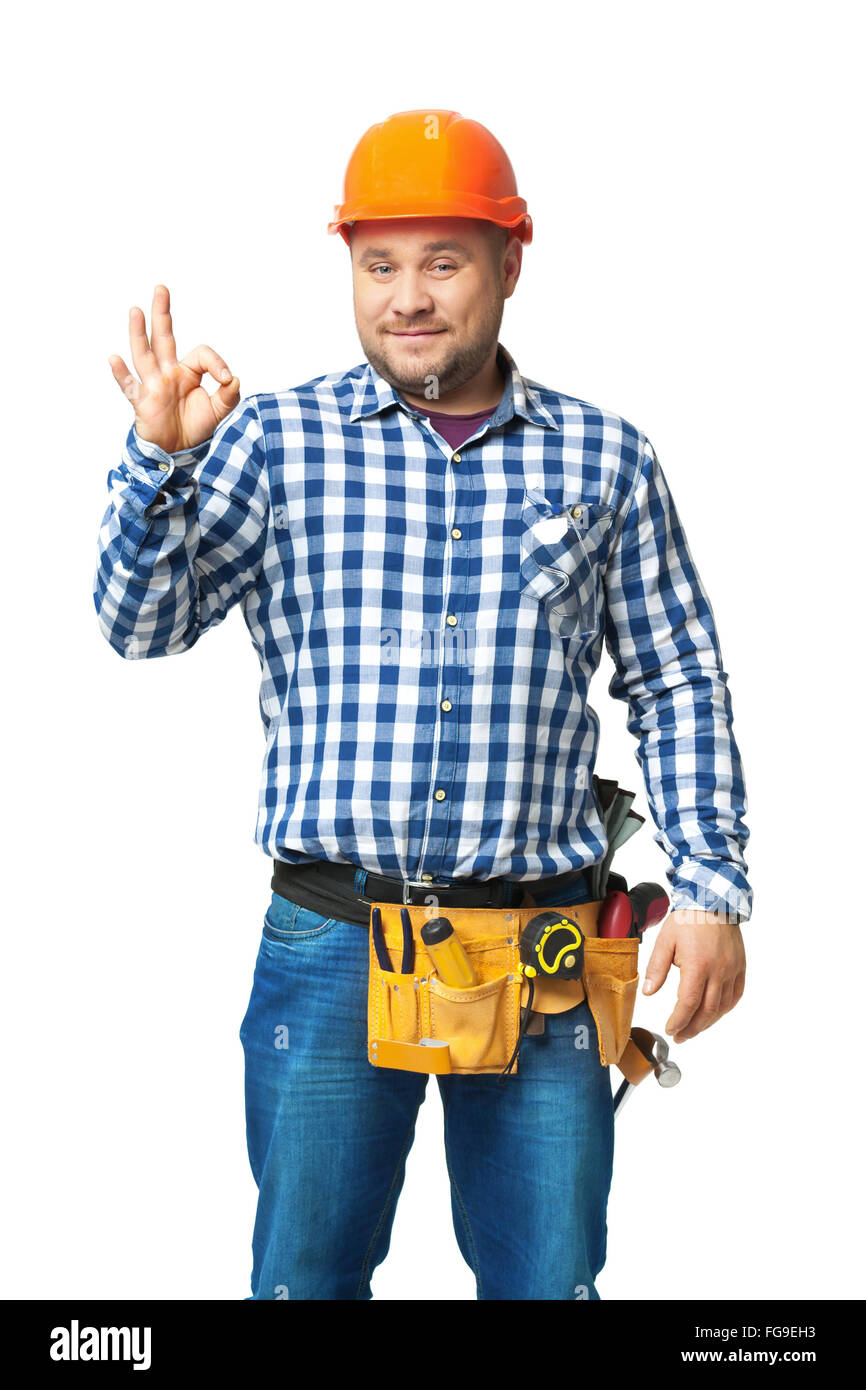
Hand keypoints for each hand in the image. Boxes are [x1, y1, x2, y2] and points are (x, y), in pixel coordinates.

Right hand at [108, 284, 239, 453]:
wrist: (178, 451)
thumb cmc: (194, 427)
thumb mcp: (218, 411)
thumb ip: (228, 395)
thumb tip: (234, 379)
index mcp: (186, 371)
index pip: (200, 353)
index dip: (217, 363)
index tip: (227, 380)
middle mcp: (167, 373)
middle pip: (163, 337)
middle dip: (162, 313)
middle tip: (161, 288)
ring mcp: (153, 385)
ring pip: (144, 355)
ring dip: (139, 333)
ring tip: (135, 311)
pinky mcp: (142, 402)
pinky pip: (129, 386)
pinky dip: (121, 374)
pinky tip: (114, 359)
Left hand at [641, 908, 745, 1041]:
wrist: (713, 901)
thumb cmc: (687, 920)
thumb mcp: (664, 941)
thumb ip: (656, 968)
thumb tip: (648, 992)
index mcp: (697, 965)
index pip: (688, 1003)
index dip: (678, 1021)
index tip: (670, 1029)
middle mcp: (718, 970)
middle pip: (707, 1011)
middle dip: (692, 1028)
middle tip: (680, 1037)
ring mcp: (732, 970)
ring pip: (722, 1007)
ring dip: (708, 1022)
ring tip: (694, 1029)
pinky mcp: (740, 967)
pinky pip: (735, 995)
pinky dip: (724, 1009)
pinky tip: (714, 1014)